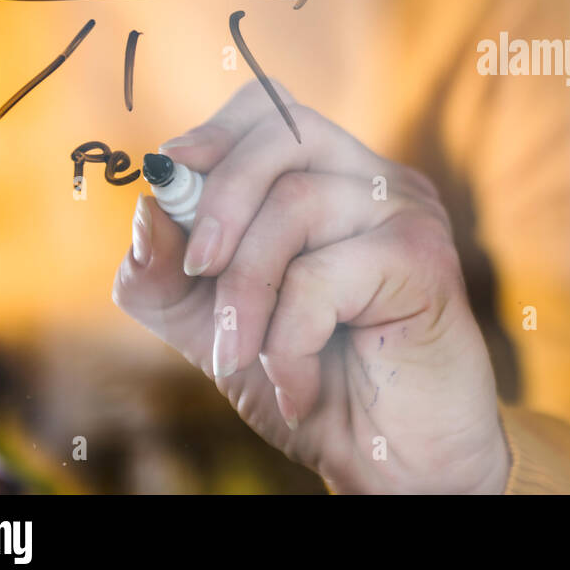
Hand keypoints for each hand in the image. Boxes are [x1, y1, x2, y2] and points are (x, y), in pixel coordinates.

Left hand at [112, 81, 508, 493]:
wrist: (392, 462)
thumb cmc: (317, 383)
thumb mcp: (215, 327)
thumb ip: (165, 277)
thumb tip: (144, 210)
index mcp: (334, 179)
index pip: (273, 108)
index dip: (215, 133)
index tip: (168, 177)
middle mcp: (377, 180)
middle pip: (285, 132)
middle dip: (220, 203)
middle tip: (196, 275)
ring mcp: (408, 212)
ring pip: (298, 204)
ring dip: (248, 295)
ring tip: (241, 359)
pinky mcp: (425, 258)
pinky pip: (324, 273)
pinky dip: (290, 338)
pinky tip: (297, 386)